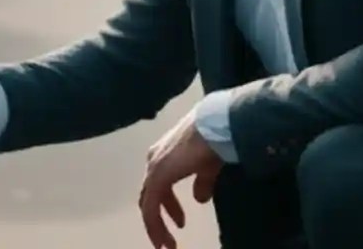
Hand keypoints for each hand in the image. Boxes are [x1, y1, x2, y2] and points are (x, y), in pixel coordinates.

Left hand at [139, 110, 222, 248]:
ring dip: (156, 227)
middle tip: (169, 238)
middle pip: (149, 196)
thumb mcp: (207, 167)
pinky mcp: (157, 178)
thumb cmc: (213, 142)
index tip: (180, 223)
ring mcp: (153, 169)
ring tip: (167, 244)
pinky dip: (155, 225)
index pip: (158, 186)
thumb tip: (200, 199)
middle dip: (159, 219)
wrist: (214, 127)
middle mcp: (154, 160)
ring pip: (148, 204)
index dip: (168, 206)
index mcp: (164, 155)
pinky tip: (164, 238)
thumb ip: (202, 182)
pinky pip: (150, 208)